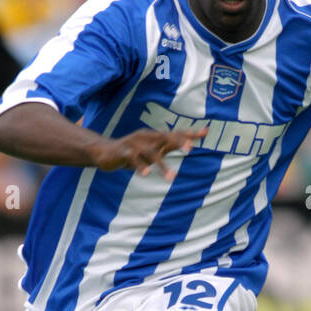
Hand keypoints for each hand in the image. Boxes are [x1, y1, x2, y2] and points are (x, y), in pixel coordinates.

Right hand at [90, 128, 205, 179]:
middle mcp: (147, 137)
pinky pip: (133, 160)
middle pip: (165, 137)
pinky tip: (145, 174)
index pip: (175, 133)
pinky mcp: (124, 153)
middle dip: (178, 141)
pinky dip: (140, 167)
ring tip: (172, 178)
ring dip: (162, 165)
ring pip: (151, 153)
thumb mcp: (153, 148)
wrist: (105, 152)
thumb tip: (190, 143)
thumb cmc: (133, 151)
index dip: (190, 133)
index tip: (206, 132)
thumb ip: (170, 145)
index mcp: (154, 136)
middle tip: (191, 149)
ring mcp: (135, 144)